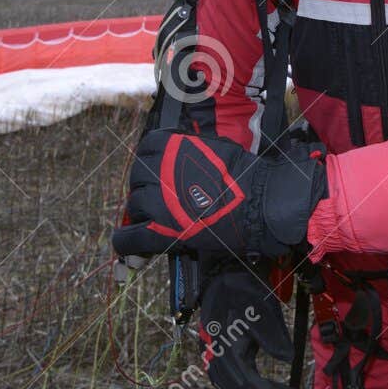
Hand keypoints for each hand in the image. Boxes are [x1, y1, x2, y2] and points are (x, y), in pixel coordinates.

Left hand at [111, 129, 325, 259]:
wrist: (261, 204)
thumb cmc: (244, 175)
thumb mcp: (214, 147)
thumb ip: (187, 150)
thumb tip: (173, 156)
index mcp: (170, 145)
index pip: (146, 148)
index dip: (154, 162)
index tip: (163, 172)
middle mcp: (158, 170)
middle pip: (138, 178)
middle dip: (149, 187)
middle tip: (167, 197)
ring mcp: (157, 202)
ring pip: (134, 206)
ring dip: (145, 211)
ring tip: (165, 218)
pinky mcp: (160, 233)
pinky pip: (127, 239)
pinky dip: (125, 242)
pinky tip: (131, 243)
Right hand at [199, 264, 303, 388]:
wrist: (225, 278)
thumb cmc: (244, 290)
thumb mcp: (262, 306)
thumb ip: (271, 332)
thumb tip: (287, 358)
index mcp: (223, 347)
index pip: (244, 384)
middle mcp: (215, 359)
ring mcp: (217, 361)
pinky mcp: (224, 360)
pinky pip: (236, 386)